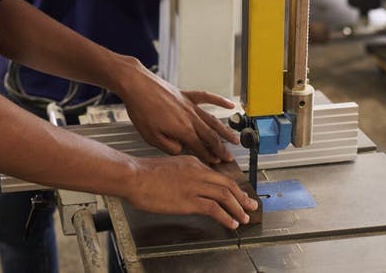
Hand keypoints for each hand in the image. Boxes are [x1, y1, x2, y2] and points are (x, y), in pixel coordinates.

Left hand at [118, 60, 239, 164]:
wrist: (136, 84)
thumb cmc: (141, 110)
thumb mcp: (151, 137)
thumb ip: (169, 147)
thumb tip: (180, 149)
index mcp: (183, 130)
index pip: (200, 147)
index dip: (209, 156)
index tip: (217, 163)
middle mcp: (190, 117)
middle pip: (209, 135)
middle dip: (220, 148)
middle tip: (230, 157)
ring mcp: (189, 105)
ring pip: (212, 120)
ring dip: (224, 131)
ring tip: (235, 139)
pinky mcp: (185, 94)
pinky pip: (206, 97)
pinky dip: (219, 101)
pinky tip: (230, 105)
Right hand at [127, 155, 257, 227]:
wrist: (134, 175)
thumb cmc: (145, 173)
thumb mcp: (169, 166)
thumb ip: (183, 173)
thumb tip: (189, 183)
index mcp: (193, 163)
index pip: (218, 175)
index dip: (232, 186)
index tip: (238, 194)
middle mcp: (197, 172)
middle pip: (227, 184)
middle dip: (241, 196)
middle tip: (250, 205)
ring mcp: (194, 186)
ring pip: (224, 196)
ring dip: (237, 208)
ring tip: (244, 217)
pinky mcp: (189, 200)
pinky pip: (214, 209)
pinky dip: (226, 216)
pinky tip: (231, 223)